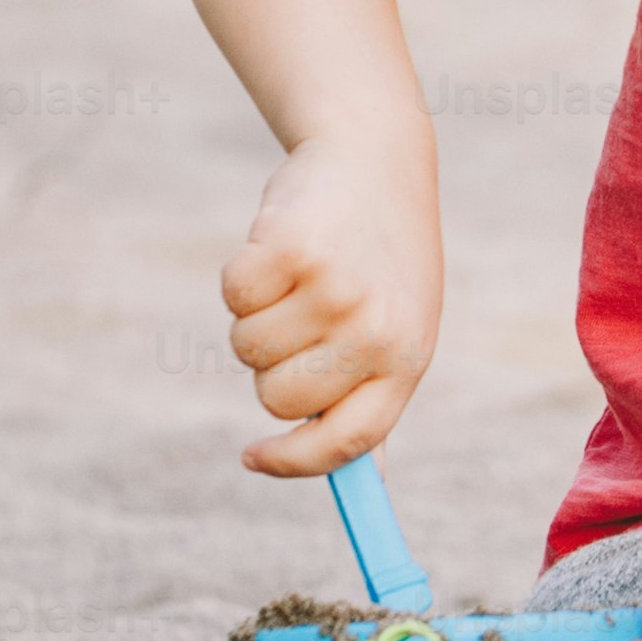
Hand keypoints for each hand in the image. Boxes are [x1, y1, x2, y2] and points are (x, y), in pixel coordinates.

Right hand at [219, 137, 441, 477]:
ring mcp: (335, 290)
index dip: (296, 461)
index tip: (254, 459)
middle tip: (301, 313)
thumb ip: (373, 401)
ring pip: (248, 348)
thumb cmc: (380, 256)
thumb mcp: (397, 328)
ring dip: (255, 316)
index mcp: (407, 358)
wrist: (373, 157)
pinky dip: (241, 273)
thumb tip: (369, 483)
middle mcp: (376, 330)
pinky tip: (276, 245)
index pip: (350, 442)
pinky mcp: (292, 248)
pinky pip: (233, 295)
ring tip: (296, 274)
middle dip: (272, 364)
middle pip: (278, 399)